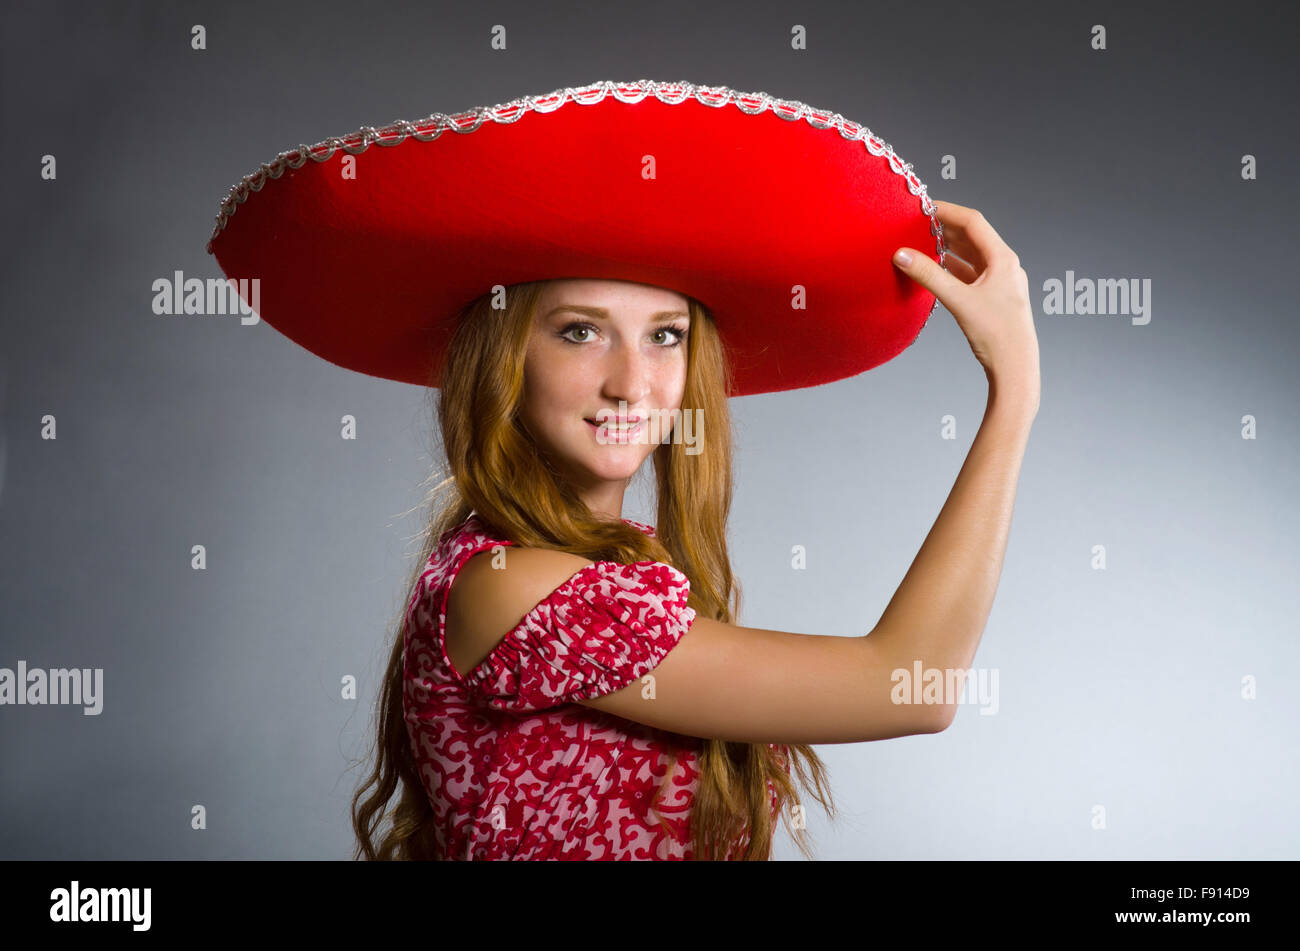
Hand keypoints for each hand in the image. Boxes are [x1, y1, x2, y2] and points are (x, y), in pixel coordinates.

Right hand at [894, 200, 1039, 408]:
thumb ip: (929, 276)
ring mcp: (1000, 282)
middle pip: (972, 236)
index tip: (923, 207)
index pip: (973, 222)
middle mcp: (1004, 266)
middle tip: (918, 223)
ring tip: (922, 242)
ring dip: (948, 247)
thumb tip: (902, 255)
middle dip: (945, 228)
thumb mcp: (958, 301)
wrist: (1015, 368)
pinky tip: (936, 269)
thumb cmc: (996, 335)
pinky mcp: (993, 297)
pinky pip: (970, 273)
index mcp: (1003, 259)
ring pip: (970, 255)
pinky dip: (952, 267)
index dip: (947, 211)